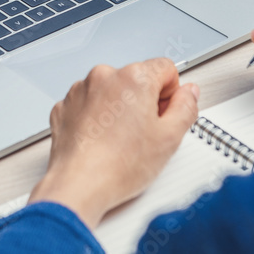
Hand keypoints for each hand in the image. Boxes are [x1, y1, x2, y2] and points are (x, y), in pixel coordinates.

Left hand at [28, 59, 199, 229]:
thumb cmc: (119, 165)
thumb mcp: (170, 138)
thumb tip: (189, 93)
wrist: (78, 184)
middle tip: (144, 134)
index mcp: (134, 78)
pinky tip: (101, 140)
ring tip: (120, 141)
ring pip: (111, 91)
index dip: (171, 93)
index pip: (166, 69)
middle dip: (144, 102)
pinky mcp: (65, 106)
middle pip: (137, 79)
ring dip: (118, 109)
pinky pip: (89, 103)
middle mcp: (104, 76)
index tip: (164, 113)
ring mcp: (81, 90)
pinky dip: (96, 118)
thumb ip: (186, 107)